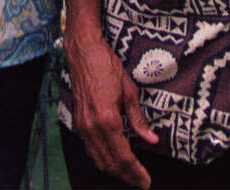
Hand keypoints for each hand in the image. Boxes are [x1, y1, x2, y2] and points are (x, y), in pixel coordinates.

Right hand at [66, 36, 157, 189]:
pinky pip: (90, 148)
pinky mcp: (78, 121)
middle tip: (141, 182)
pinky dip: (102, 158)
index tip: (146, 181)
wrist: (83, 52)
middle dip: (126, 176)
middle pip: (109, 163)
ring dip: (113, 170)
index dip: (136, 172)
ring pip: (97, 159)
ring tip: (129, 174)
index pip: (123, 157)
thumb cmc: (107, 66)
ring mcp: (82, 125)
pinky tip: (113, 158)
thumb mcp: (129, 91)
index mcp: (107, 120)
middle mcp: (92, 127)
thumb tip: (152, 140)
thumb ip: (139, 119)